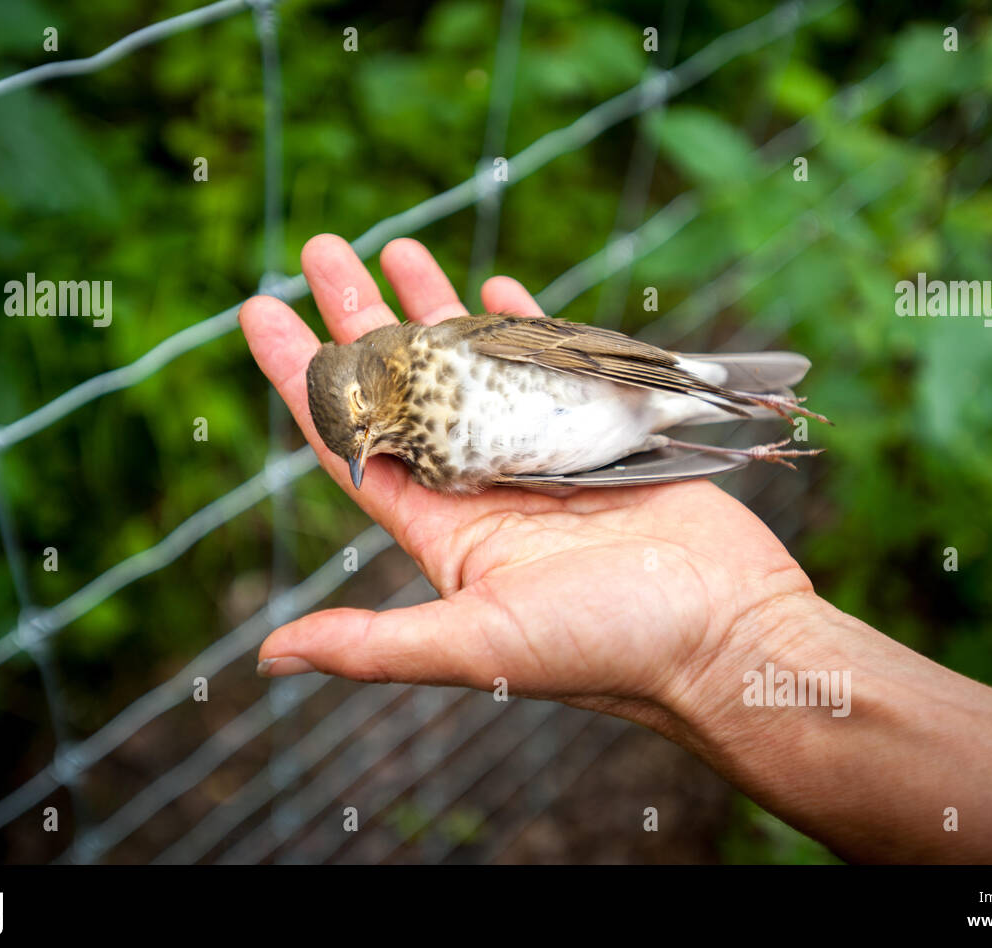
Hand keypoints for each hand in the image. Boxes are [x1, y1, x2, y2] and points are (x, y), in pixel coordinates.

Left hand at [238, 234, 814, 739]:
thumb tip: (268, 658)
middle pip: (405, 387)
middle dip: (361, 318)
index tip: (261, 311)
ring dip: (434, 307)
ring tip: (398, 244)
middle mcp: (485, 486)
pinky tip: (494, 289)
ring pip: (475, 366)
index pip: (352, 438)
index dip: (302, 376)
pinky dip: (524, 325)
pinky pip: (554, 365)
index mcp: (445, 529)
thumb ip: (375, 644)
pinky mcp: (605, 433)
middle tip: (323, 249)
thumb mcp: (480, 645)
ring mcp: (545, 454)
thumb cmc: (609, 648)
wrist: (730, 636)